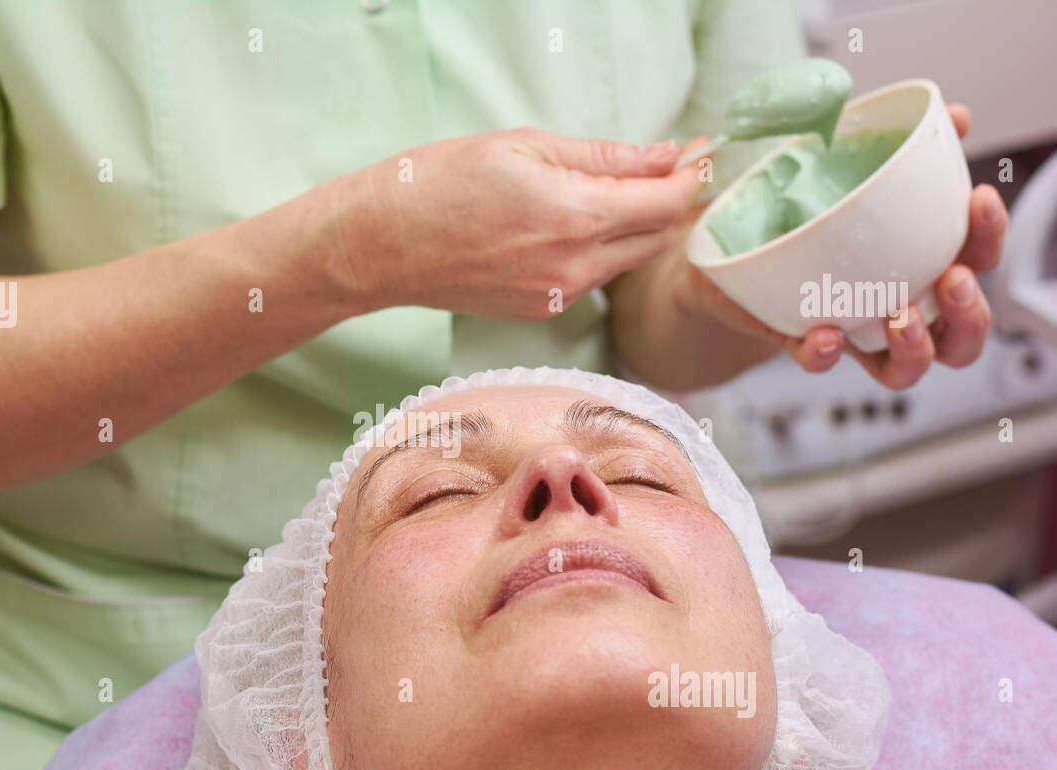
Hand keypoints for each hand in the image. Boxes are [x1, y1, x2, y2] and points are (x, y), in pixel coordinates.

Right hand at [333, 127, 705, 321]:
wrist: (381, 246)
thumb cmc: (438, 184)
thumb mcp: (523, 147)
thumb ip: (602, 157)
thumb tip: (662, 158)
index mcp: (576, 217)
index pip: (667, 203)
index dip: (693, 177)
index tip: (701, 154)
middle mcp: (576, 267)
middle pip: (657, 237)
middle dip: (672, 202)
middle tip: (673, 167)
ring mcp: (559, 296)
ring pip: (627, 259)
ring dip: (638, 226)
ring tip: (625, 189)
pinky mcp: (541, 310)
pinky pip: (592, 277)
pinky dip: (602, 249)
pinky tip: (582, 223)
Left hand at [679, 105, 1007, 388]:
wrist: (715, 234)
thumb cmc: (792, 200)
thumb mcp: (843, 158)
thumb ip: (900, 139)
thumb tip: (955, 116)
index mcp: (915, 255)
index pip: (973, 255)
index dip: (988, 234)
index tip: (978, 198)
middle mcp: (892, 301)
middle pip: (958, 333)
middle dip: (970, 312)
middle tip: (952, 277)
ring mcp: (849, 327)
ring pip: (905, 367)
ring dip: (917, 348)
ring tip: (901, 315)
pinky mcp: (796, 338)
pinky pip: (820, 361)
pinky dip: (827, 354)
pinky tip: (829, 335)